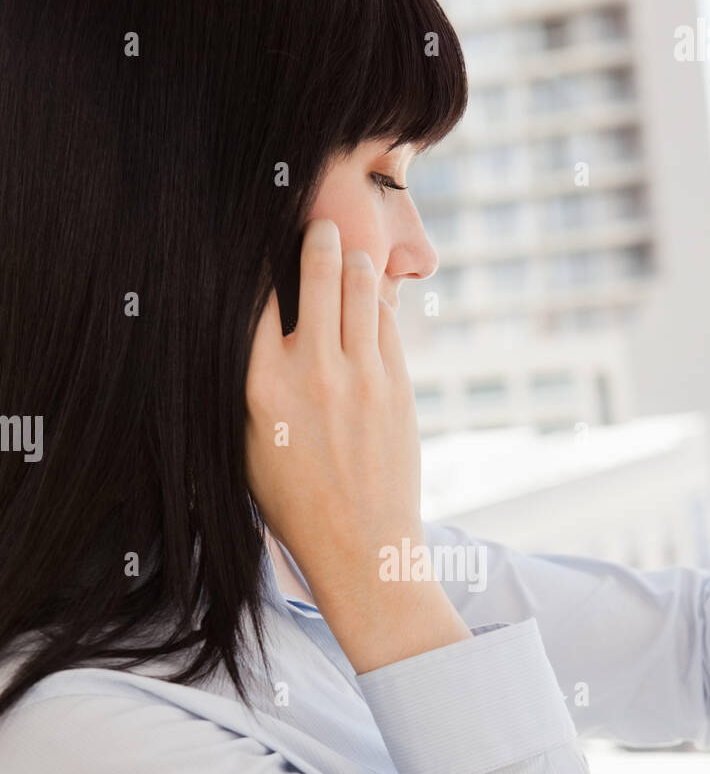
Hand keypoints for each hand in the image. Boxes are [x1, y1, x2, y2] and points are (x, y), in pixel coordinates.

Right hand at [245, 218, 470, 671]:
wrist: (362, 550)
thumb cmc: (294, 503)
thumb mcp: (246, 443)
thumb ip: (247, 382)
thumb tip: (249, 324)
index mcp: (258, 385)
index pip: (258, 292)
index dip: (262, 258)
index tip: (263, 237)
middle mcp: (311, 371)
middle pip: (318, 268)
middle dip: (319, 236)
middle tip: (318, 223)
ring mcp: (361, 375)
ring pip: (363, 284)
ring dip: (355, 260)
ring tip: (348, 254)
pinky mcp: (399, 386)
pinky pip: (388, 322)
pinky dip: (378, 304)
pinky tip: (370, 300)